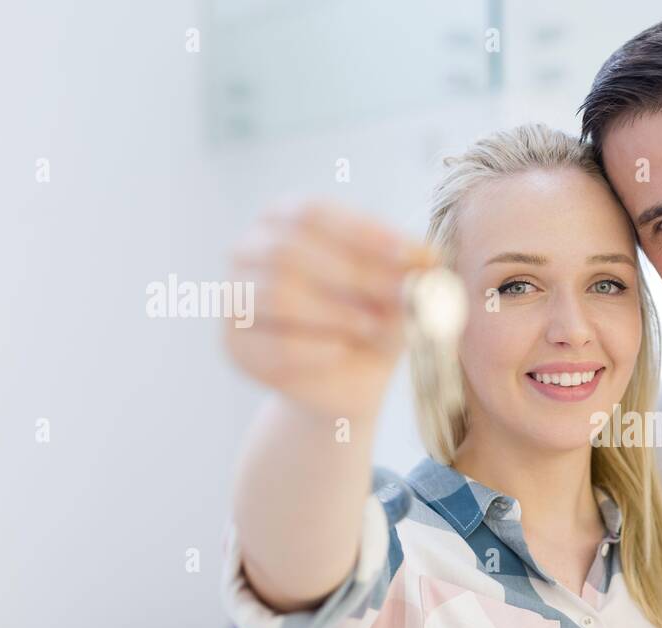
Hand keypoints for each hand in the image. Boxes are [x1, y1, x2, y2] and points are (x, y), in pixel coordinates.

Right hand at [223, 200, 436, 419]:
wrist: (350, 381)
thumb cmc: (374, 320)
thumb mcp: (398, 293)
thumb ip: (406, 274)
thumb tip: (426, 260)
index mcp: (284, 219)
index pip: (313, 212)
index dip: (364, 232)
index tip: (411, 255)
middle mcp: (250, 249)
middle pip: (291, 250)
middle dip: (356, 273)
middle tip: (403, 294)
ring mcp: (235, 297)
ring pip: (277, 295)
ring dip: (336, 312)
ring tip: (372, 326)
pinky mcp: (236, 346)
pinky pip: (275, 345)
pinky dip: (317, 350)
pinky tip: (342, 351)